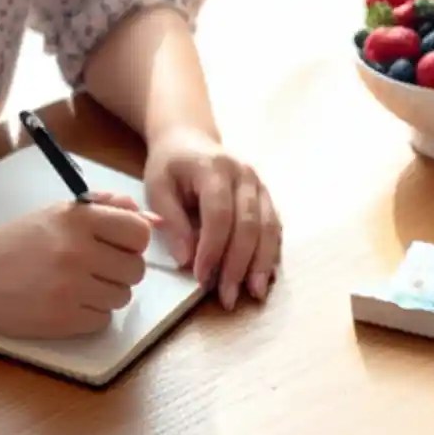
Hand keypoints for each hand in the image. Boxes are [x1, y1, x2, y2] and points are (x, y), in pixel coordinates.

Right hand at [0, 192, 156, 338]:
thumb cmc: (21, 241)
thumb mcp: (59, 213)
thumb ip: (106, 208)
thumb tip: (151, 219)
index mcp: (78, 220)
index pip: (139, 233)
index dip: (133, 241)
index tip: (118, 245)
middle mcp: (77, 251)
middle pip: (136, 270)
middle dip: (120, 270)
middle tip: (95, 267)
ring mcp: (70, 288)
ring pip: (122, 297)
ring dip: (106, 294)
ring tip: (77, 285)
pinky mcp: (63, 319)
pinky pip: (102, 320)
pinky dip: (90, 315)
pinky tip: (67, 303)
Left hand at [144, 128, 281, 309]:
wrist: (190, 137)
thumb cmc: (170, 166)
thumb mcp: (157, 188)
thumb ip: (172, 222)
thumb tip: (187, 260)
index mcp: (215, 168)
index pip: (219, 215)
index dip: (213, 249)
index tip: (201, 279)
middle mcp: (244, 175)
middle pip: (249, 225)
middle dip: (238, 265)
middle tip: (227, 297)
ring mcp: (260, 185)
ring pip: (269, 228)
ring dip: (262, 264)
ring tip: (254, 294)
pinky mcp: (267, 197)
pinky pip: (275, 228)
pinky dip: (271, 254)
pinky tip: (264, 278)